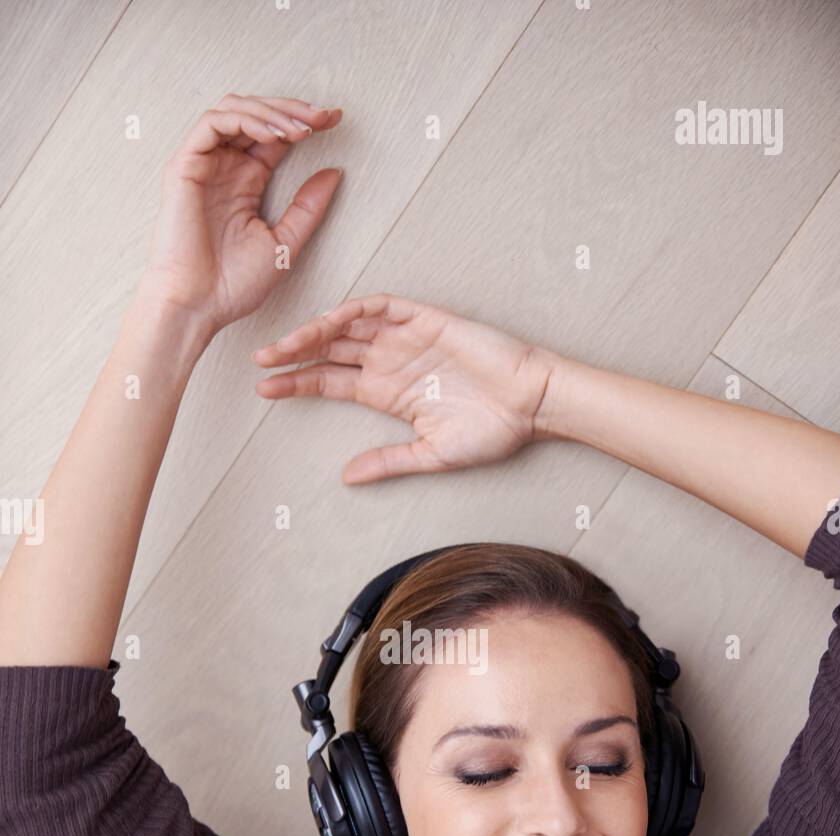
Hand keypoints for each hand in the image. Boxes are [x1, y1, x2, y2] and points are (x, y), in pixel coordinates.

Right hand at [135, 94, 343, 336]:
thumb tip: (335, 172)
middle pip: (257, 114)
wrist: (198, 306)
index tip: (335, 121)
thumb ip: (308, 208)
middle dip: (293, 110)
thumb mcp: (285, 243)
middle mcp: (225, 167)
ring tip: (302, 127)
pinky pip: (213, 122)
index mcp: (246, 182)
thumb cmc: (232, 284)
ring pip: (235, 109)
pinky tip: (274, 134)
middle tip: (324, 116)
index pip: (275, 137)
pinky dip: (246, 120)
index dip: (304, 123)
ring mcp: (203, 163)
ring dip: (271, 111)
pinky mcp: (184, 165)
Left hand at [251, 293, 557, 483]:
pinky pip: (382, 306)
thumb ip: (388, 462)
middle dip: (293, 355)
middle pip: (329, 351)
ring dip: (313, 331)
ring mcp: (405, 338)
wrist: (532, 403)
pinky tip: (328, 320)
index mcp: (386, 392)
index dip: (297, 383)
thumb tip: (346, 478)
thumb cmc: (490, 431)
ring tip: (282, 345)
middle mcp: (390, 361)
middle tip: (260, 361)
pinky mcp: (426, 318)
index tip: (265, 390)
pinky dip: (353, 310)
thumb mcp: (430, 456)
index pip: (330, 381)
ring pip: (347, 326)